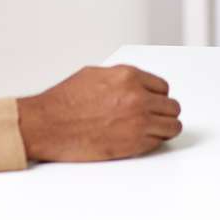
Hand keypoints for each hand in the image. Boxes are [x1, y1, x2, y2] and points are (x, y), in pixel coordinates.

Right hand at [16, 65, 182, 162]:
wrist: (47, 124)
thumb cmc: (63, 102)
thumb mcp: (95, 75)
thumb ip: (121, 79)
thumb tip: (134, 84)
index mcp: (128, 77)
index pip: (162, 87)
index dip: (157, 96)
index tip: (154, 102)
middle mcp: (137, 98)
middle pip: (171, 107)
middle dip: (163, 112)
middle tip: (156, 117)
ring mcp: (137, 122)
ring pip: (172, 126)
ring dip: (165, 128)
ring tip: (155, 130)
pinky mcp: (132, 144)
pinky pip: (158, 142)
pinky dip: (154, 142)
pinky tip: (142, 139)